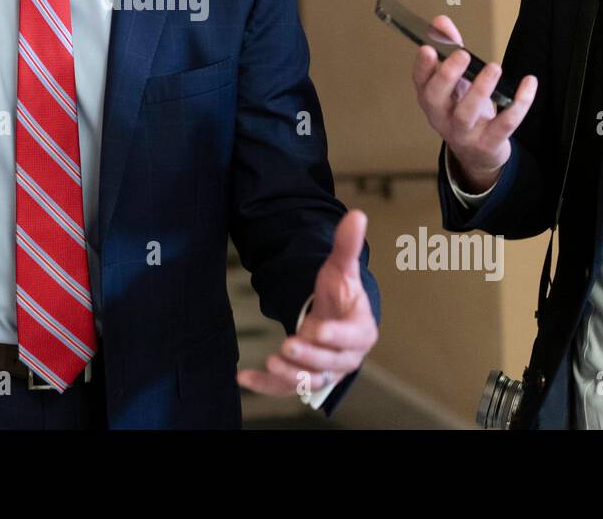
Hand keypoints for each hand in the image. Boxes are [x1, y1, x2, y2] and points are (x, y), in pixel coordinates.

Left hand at [236, 210, 377, 401]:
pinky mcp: (302, 379)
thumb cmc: (339, 296)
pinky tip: (242, 377)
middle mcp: (345, 357)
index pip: (351, 335)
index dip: (336, 334)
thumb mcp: (341, 269)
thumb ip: (347, 246)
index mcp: (360, 331)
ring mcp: (324, 372)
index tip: (319, 328)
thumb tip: (357, 214)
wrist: (333, 319)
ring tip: (271, 363)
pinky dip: (265, 386)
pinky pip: (285, 388)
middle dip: (309, 357)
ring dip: (291, 376)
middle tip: (287, 346)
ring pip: (310, 381)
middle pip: (329, 362)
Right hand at [410, 14, 536, 191]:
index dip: (422, 66)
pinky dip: (519, 103)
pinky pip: (504, 124)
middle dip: (447, 75)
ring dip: (480, 89)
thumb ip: (449, 50)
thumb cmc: (465, 110)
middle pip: (435, 99)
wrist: (479, 154)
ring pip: (466, 114)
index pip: (420, 82)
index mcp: (431, 100)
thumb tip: (440, 22)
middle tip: (462, 54)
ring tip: (494, 68)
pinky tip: (528, 83)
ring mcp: (463, 133)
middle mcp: (441, 117)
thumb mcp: (456, 82)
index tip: (428, 48)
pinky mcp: (488, 143)